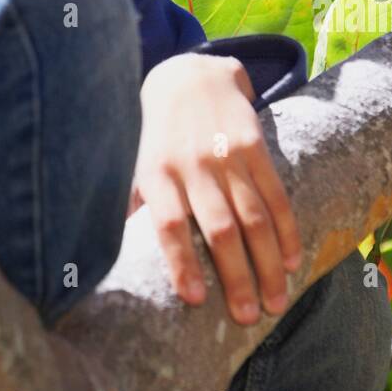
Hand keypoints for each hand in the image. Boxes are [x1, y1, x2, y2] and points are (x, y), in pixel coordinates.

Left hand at [130, 52, 301, 324]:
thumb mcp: (132, 161)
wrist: (187, 74)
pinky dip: (286, 229)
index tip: (196, 299)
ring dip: (267, 263)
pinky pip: (275, 193)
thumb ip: (127, 204)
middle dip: (236, 277)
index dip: (182, 262)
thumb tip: (100, 253)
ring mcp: (226, 154)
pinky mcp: (254, 144)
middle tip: (249, 316)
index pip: (169, 224)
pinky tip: (291, 259)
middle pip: (218, 228)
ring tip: (275, 301)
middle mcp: (192, 165)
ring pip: (252, 217)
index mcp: (157, 172)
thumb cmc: (155, 132)